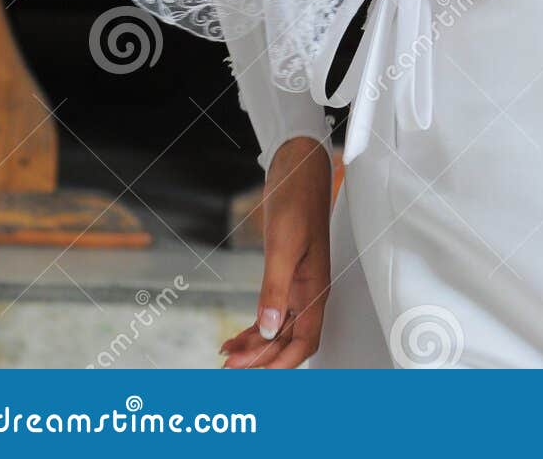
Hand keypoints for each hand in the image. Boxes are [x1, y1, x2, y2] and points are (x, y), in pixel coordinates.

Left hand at [220, 138, 331, 368]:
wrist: (297, 170)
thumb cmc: (297, 199)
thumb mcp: (283, 245)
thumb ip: (275, 289)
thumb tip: (266, 329)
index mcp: (314, 287)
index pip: (304, 341)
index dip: (281, 363)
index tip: (253, 373)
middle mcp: (307, 291)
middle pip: (288, 341)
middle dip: (261, 359)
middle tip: (230, 368)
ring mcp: (296, 284)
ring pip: (278, 330)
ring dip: (255, 347)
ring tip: (227, 357)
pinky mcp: (284, 275)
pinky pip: (271, 314)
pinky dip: (254, 329)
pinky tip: (235, 337)